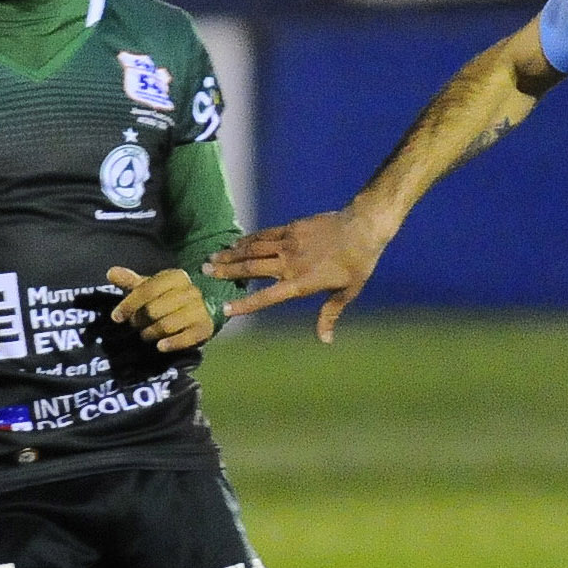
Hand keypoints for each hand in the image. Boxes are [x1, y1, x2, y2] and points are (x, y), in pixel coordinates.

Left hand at [107, 266, 213, 350]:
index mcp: (176, 277)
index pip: (148, 289)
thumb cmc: (170, 297)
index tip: (116, 317)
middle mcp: (191, 291)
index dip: (129, 304)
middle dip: (140, 321)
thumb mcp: (152, 287)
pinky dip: (171, 343)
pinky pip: (186, 338)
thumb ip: (131, 281)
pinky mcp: (206, 328)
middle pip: (155, 309)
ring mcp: (200, 310)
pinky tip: (160, 346)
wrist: (204, 309)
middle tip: (135, 326)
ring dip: (151, 333)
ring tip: (146, 335)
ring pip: (167, 325)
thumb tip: (110, 272)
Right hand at [203, 208, 387, 343]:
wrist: (362, 226)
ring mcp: (289, 243)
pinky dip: (248, 240)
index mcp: (302, 282)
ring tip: (212, 257)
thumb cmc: (358, 263)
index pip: (268, 297)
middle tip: (204, 272)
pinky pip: (265, 234)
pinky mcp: (291, 228)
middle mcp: (290, 263)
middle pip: (252, 268)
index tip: (226, 309)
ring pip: (253, 249)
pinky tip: (236, 243)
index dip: (246, 304)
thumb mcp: (347, 292)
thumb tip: (325, 341)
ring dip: (231, 254)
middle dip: (227, 271)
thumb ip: (329, 314)